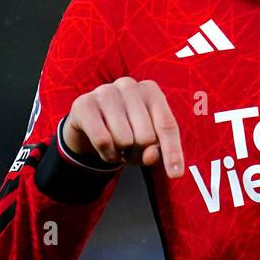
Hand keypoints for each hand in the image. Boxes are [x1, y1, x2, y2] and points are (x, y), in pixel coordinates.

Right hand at [64, 77, 182, 177]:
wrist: (89, 124)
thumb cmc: (126, 129)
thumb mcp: (147, 141)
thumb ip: (156, 150)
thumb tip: (150, 155)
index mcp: (151, 91)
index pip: (167, 125)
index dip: (172, 152)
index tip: (176, 174)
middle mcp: (129, 85)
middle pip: (146, 137)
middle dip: (139, 152)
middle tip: (131, 149)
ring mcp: (105, 92)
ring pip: (124, 140)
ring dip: (121, 152)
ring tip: (117, 145)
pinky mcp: (84, 104)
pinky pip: (103, 141)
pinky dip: (106, 153)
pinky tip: (105, 147)